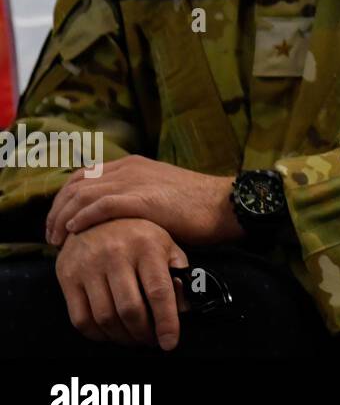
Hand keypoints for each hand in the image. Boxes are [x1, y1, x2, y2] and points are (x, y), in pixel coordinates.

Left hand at [46, 155, 241, 246]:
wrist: (224, 204)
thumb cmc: (196, 206)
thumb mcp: (158, 193)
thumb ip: (135, 198)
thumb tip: (113, 220)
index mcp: (132, 164)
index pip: (82, 176)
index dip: (64, 199)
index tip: (58, 223)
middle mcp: (129, 168)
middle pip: (75, 184)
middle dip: (56, 210)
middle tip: (50, 235)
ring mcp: (135, 181)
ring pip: (82, 195)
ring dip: (63, 218)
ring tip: (57, 240)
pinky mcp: (143, 199)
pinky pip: (100, 206)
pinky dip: (82, 218)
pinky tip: (75, 232)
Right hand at [54, 217, 187, 349]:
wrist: (95, 215)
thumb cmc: (138, 233)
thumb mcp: (164, 243)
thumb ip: (177, 272)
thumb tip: (183, 308)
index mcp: (147, 246)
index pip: (159, 291)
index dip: (166, 322)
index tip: (169, 343)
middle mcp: (117, 254)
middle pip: (130, 309)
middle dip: (143, 334)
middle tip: (150, 341)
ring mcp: (89, 266)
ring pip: (105, 317)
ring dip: (122, 337)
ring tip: (133, 338)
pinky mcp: (68, 277)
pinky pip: (80, 318)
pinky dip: (97, 335)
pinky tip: (110, 333)